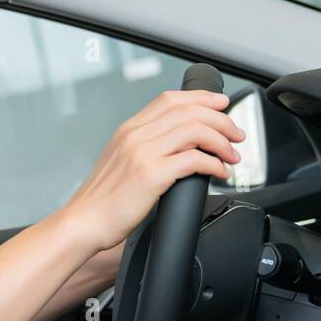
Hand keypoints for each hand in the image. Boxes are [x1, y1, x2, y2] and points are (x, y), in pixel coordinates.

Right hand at [61, 88, 244, 251]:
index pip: (170, 100)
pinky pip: (194, 159)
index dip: (202, 98)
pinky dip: (214, 164)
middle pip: (188, 111)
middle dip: (222, 120)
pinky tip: (219, 174)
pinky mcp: (151, 174)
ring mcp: (142, 153)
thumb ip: (143, 148)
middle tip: (236, 135)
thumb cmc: (103, 200)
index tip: (222, 105)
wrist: (84, 222)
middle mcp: (135, 135)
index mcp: (128, 129)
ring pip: (195, 130)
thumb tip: (176, 147)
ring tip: (232, 156)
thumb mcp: (120, 162)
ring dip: (222, 141)